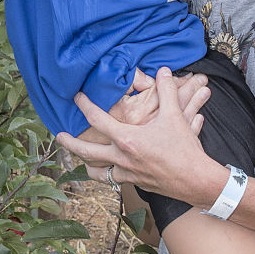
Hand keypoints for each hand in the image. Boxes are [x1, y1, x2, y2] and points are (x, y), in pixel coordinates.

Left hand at [59, 66, 226, 201]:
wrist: (195, 180)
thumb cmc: (184, 149)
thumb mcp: (175, 116)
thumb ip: (167, 91)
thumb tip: (163, 71)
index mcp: (127, 139)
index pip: (97, 119)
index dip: (84, 105)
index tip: (76, 97)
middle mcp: (121, 157)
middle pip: (85, 151)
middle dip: (69, 143)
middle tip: (59, 135)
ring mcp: (125, 173)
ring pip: (96, 170)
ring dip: (86, 163)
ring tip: (80, 158)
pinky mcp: (133, 183)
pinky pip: (112, 179)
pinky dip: (106, 174)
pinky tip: (106, 170)